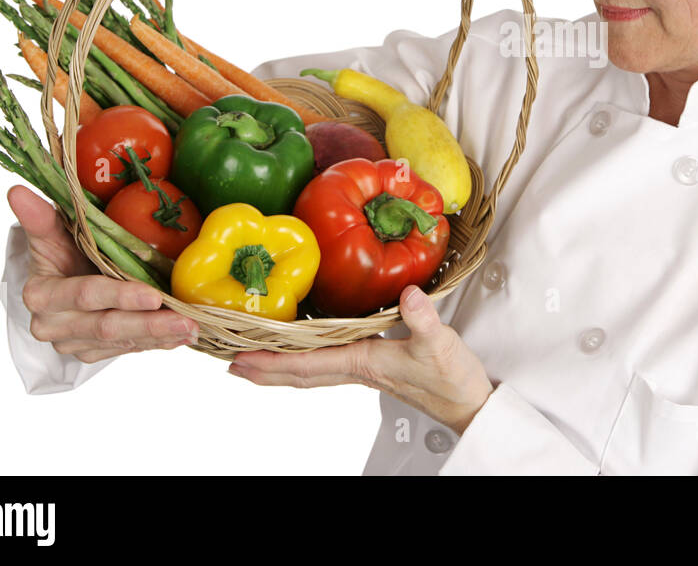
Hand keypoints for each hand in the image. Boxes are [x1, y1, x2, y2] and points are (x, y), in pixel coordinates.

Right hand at [8, 184, 197, 362]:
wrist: (55, 283)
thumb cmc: (59, 252)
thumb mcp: (50, 234)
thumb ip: (39, 218)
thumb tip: (17, 191)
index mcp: (41, 295)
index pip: (85, 295)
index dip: (119, 296)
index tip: (153, 295)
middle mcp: (54, 326)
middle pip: (107, 326)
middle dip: (149, 324)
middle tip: (186, 320)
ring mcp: (74, 343)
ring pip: (122, 342)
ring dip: (160, 336)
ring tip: (193, 328)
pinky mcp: (92, 353)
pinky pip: (129, 350)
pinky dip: (157, 344)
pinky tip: (181, 337)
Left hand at [228, 284, 495, 435]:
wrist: (468, 402)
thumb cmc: (452, 378)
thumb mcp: (440, 344)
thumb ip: (423, 320)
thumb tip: (409, 295)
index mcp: (363, 362)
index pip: (305, 365)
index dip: (270, 363)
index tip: (239, 360)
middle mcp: (357, 368)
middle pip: (297, 373)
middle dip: (262, 370)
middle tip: (229, 363)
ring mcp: (363, 370)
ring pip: (309, 371)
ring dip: (278, 368)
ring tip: (251, 361)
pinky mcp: (374, 366)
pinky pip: (326, 365)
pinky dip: (303, 361)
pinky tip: (302, 352)